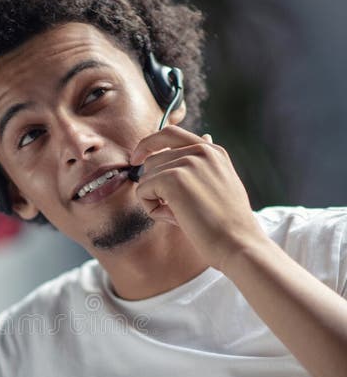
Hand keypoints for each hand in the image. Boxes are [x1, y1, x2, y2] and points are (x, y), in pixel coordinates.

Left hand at [130, 125, 266, 270]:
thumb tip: (204, 136)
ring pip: (146, 176)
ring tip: (179, 215)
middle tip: (173, 209)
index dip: (148, 145)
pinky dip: (151, 209)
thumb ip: (205, 164)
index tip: (137, 159)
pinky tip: (174, 218)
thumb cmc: (229, 223)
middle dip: (154, 185)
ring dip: (154, 200)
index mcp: (212, 151)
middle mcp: (200, 150)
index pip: (170, 133)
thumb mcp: (220, 183)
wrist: (238, 242)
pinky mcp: (173, 178)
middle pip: (152, 159)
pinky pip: (142, 190)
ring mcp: (187, 162)